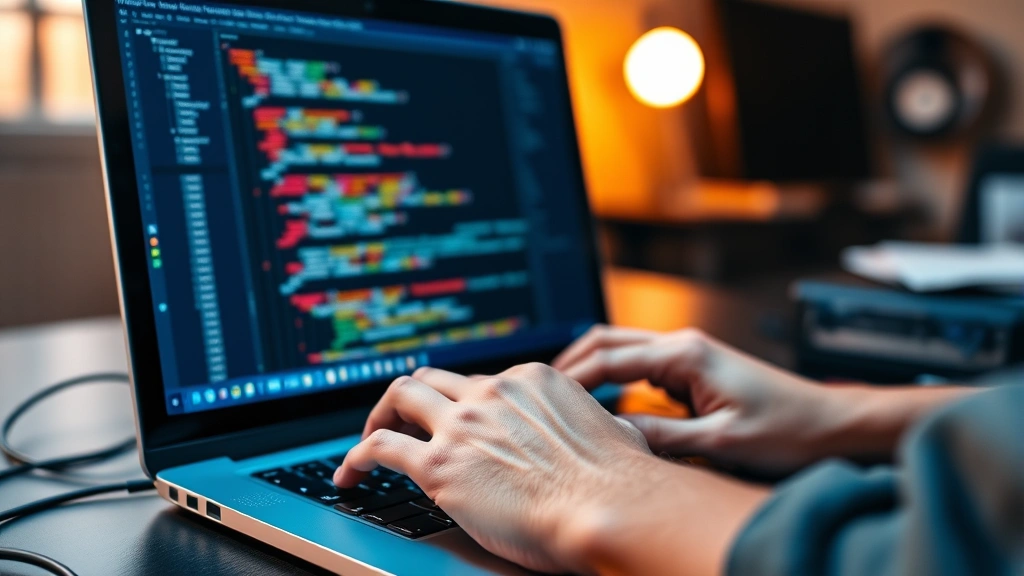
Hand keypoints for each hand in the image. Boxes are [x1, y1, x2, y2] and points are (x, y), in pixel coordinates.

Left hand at [332, 364, 654, 572]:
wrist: (607, 508)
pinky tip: (349, 476)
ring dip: (379, 417)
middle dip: (414, 400)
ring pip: (400, 397)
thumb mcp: (615, 432)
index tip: (454, 420)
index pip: (478, 382)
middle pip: (433, 380)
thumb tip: (615, 434)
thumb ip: (593, 426)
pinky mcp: (439, 465)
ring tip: (369, 441)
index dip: (461, 402)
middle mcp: (491, 393)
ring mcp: (462, 425)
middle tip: (401, 421)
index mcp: (530, 381)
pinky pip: (378, 449)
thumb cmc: (620, 481)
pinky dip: (355, 459)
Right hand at [553, 326, 840, 474]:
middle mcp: (683, 345)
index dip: (571, 380)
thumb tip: (613, 436)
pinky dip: (614, 379)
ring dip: (591, 369)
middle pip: (607, 340)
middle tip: (539, 391)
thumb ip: (661, 436)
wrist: (831, 424)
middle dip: (570, 363)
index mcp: (685, 355)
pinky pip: (642, 367)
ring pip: (623, 350)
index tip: (542, 400)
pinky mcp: (695, 369)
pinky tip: (602, 404)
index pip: (609, 360)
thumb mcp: (719, 441)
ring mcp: (689, 354)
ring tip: (560, 398)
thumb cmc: (787, 430)